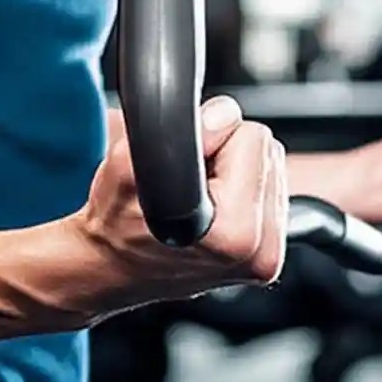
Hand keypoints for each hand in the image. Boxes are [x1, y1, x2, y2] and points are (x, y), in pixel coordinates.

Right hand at [76, 98, 287, 311]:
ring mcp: (264, 259)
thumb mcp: (127, 165)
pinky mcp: (266, 258)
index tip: (185, 166)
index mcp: (235, 232)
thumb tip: (224, 115)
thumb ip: (179, 133)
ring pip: (271, 169)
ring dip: (235, 174)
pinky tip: (210, 213)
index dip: (212, 137)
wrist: (110, 266)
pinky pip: (269, 195)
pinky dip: (241, 194)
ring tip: (196, 201)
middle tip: (187, 185)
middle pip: (267, 151)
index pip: (252, 138)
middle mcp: (258, 251)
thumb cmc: (116, 223)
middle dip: (226, 155)